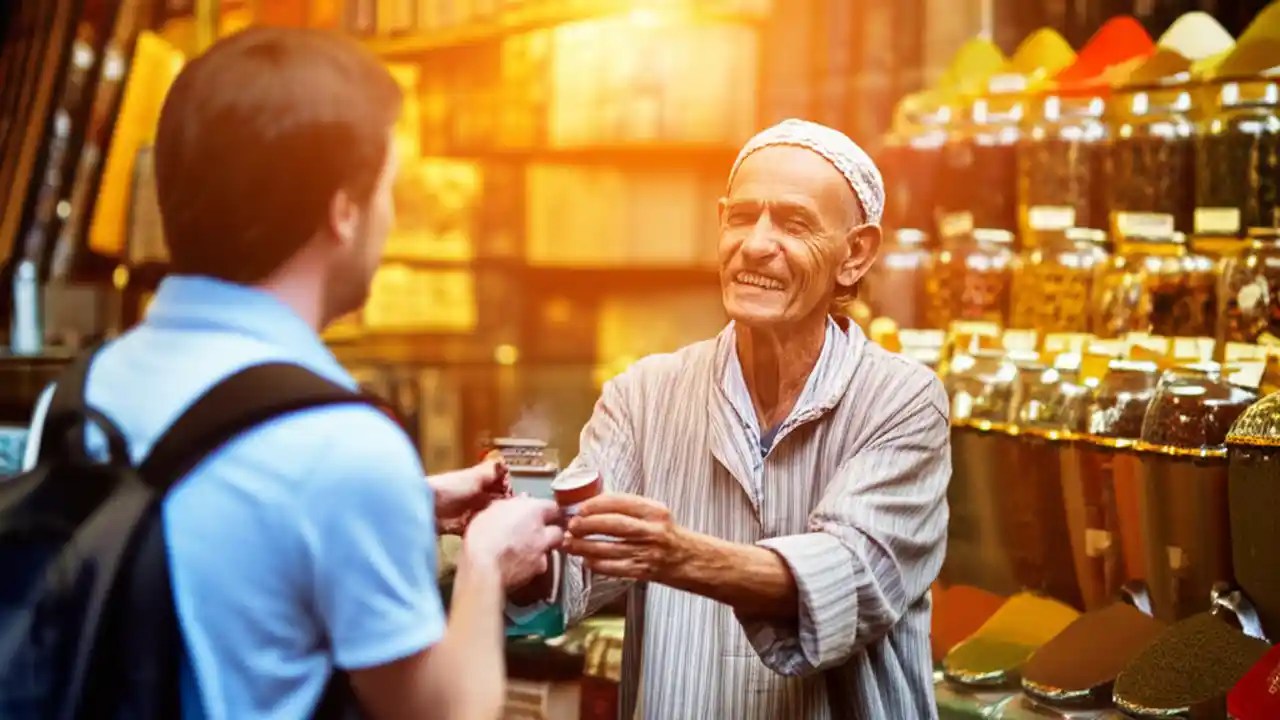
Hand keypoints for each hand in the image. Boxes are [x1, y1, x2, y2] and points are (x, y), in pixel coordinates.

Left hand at [430, 459, 510, 534]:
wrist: (428, 507)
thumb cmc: (449, 488)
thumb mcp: (474, 476)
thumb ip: (490, 470)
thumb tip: (503, 462)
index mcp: (479, 481)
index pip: (499, 484)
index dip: (509, 490)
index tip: (519, 497)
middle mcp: (475, 496)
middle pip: (495, 501)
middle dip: (505, 507)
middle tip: (516, 513)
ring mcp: (468, 512)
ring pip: (488, 516)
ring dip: (495, 520)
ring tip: (507, 525)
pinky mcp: (462, 526)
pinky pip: (477, 529)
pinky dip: (483, 531)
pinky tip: (492, 534)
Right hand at [464, 497, 563, 589]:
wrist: (483, 567)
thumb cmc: (483, 534)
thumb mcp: (490, 511)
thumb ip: (508, 506)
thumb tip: (518, 502)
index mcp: (533, 510)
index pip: (553, 507)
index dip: (547, 511)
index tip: (540, 514)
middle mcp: (543, 531)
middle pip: (558, 531)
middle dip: (551, 533)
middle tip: (537, 534)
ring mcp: (542, 553)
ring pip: (549, 551)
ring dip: (541, 551)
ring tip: (525, 552)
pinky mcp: (536, 572)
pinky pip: (538, 567)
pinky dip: (531, 567)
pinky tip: (518, 567)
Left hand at [562, 494, 688, 581]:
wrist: (691, 560)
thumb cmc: (669, 535)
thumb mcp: (656, 514)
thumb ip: (631, 509)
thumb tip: (594, 506)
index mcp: (655, 511)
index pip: (621, 502)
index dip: (596, 504)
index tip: (581, 508)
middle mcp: (652, 530)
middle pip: (613, 524)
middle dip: (587, 524)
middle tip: (571, 525)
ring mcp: (647, 552)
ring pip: (610, 548)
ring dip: (585, 546)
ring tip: (571, 544)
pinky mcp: (643, 571)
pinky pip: (614, 568)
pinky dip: (597, 564)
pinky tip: (586, 561)